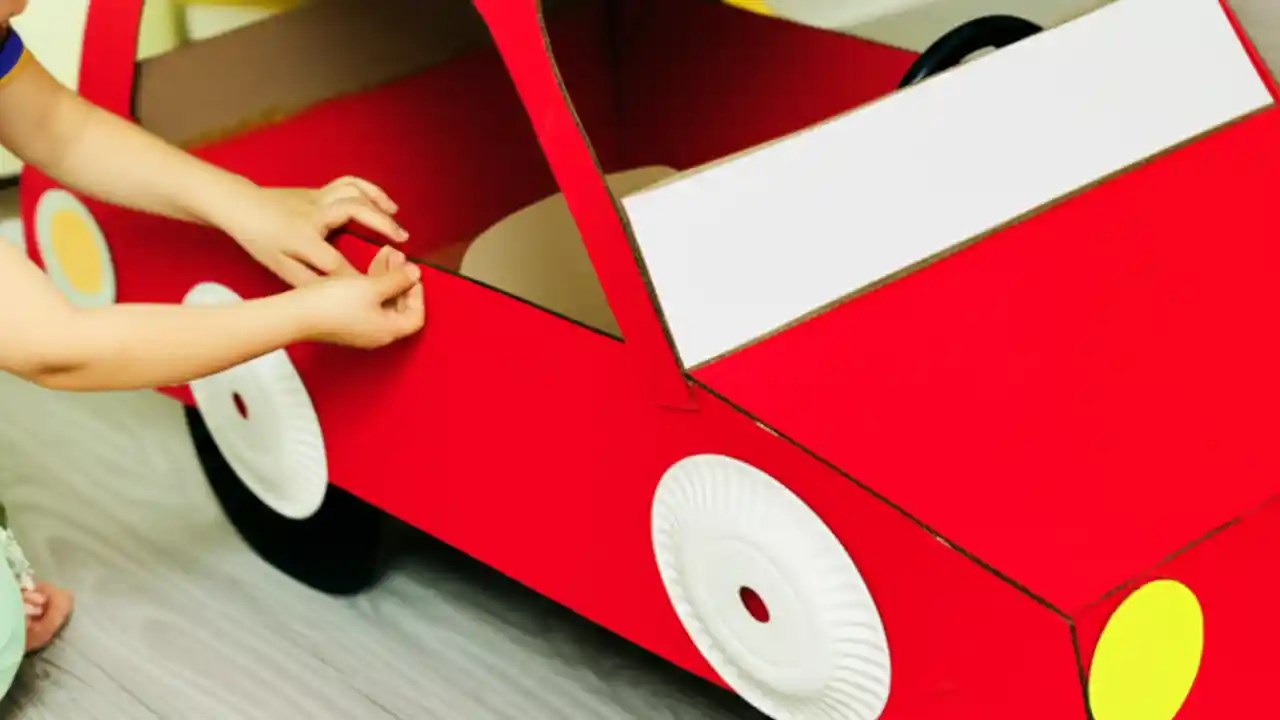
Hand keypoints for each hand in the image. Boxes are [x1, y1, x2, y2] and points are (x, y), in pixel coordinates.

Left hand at [226, 176, 409, 286]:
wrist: (241, 206)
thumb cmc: (259, 238)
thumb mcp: (278, 266)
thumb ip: (308, 280)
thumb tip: (334, 292)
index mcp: (303, 236)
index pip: (335, 261)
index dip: (354, 277)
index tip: (372, 289)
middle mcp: (314, 213)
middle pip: (355, 211)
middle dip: (382, 226)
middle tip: (402, 243)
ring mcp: (318, 197)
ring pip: (354, 191)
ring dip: (379, 203)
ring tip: (396, 219)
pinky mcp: (320, 191)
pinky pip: (349, 183)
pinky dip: (370, 189)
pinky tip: (384, 202)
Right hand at [301, 245, 424, 348]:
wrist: (295, 314)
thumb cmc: (332, 304)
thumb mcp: (371, 287)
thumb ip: (397, 280)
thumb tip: (416, 273)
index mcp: (388, 330)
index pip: (416, 315)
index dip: (418, 293)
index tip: (412, 273)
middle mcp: (377, 333)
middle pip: (400, 306)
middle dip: (401, 279)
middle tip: (398, 256)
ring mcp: (361, 328)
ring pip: (383, 301)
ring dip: (386, 277)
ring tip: (385, 253)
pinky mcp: (346, 320)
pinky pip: (367, 302)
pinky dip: (371, 284)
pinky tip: (367, 266)